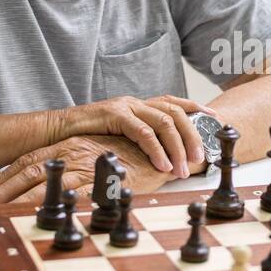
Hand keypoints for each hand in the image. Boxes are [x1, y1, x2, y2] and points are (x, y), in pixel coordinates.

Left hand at [0, 134, 173, 206]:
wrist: (164, 153)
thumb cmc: (129, 156)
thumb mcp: (94, 154)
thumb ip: (72, 165)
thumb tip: (46, 183)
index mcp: (70, 145)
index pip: (29, 160)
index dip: (5, 176)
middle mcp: (75, 153)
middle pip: (31, 172)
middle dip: (4, 189)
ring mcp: (89, 167)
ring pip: (49, 185)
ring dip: (22, 200)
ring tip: (1, 214)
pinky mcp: (104, 182)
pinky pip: (78, 196)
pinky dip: (59, 206)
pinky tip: (43, 215)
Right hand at [48, 95, 214, 178]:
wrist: (55, 132)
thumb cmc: (86, 138)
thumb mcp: (117, 138)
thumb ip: (137, 142)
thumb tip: (162, 159)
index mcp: (138, 105)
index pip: (174, 102)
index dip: (196, 108)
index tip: (215, 118)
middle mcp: (135, 102)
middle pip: (175, 112)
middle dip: (192, 135)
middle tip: (201, 158)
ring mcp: (126, 106)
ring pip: (164, 122)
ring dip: (177, 147)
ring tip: (183, 169)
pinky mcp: (114, 115)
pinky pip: (143, 132)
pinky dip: (157, 149)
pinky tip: (163, 165)